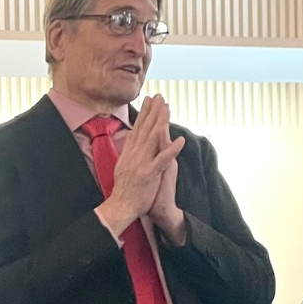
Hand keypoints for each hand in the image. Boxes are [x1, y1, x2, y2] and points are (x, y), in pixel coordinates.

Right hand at [93, 95, 184, 237]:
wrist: (121, 207)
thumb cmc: (124, 190)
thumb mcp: (122, 166)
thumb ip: (128, 151)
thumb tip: (131, 138)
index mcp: (129, 153)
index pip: (138, 129)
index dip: (144, 114)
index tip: (150, 101)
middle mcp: (134, 154)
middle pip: (145, 129)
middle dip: (153, 111)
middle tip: (160, 96)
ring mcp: (141, 163)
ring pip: (153, 138)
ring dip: (160, 122)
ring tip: (167, 108)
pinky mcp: (150, 173)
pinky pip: (163, 159)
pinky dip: (172, 149)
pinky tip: (180, 140)